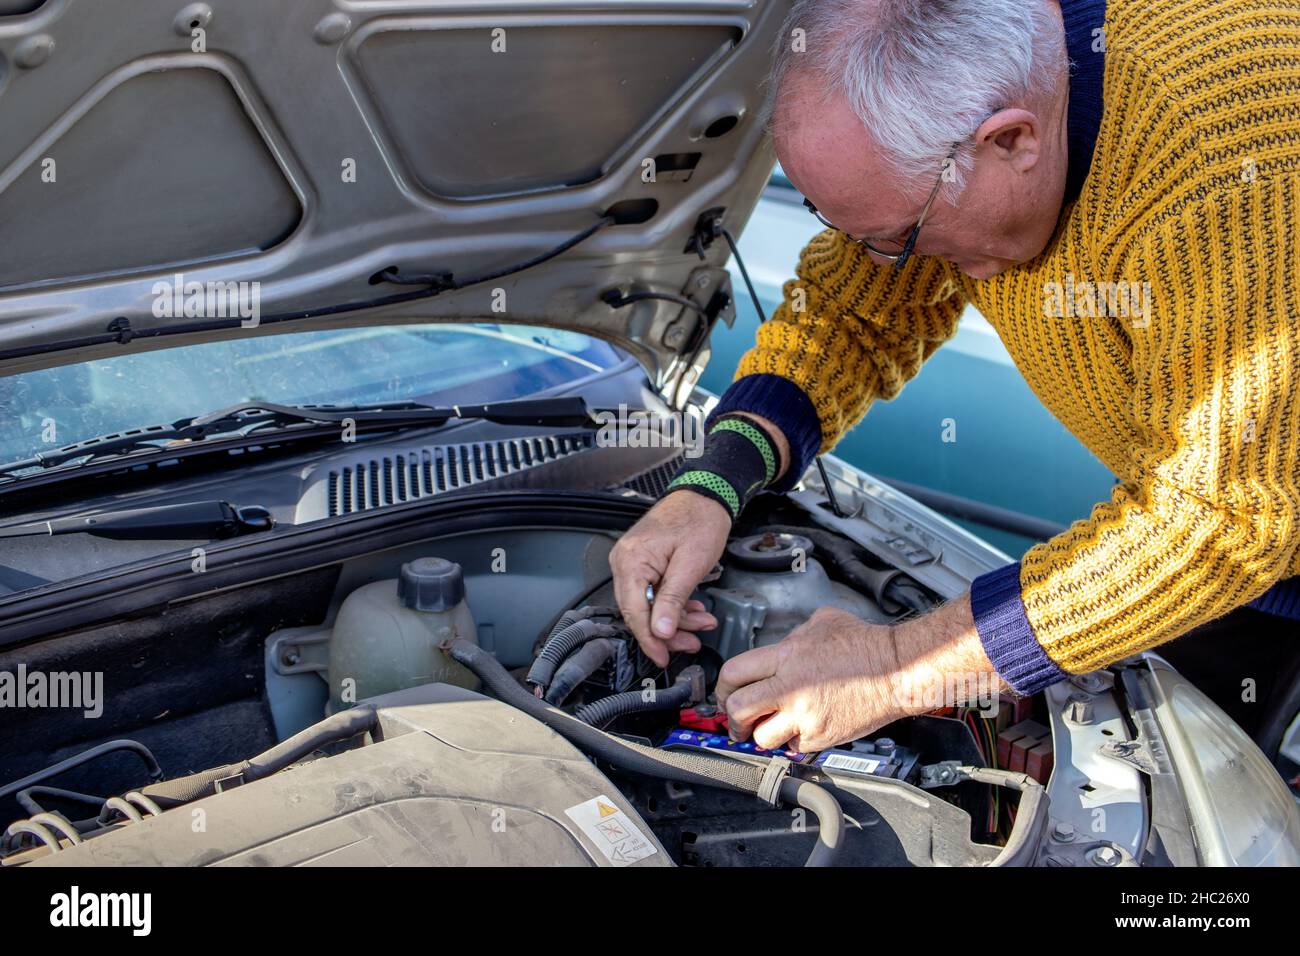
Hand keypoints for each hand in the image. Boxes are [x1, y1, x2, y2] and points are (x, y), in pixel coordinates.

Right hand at [610, 489, 729, 666]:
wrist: (705, 495)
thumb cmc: (700, 520)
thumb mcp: (691, 566)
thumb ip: (673, 601)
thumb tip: (660, 632)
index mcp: (631, 561)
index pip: (634, 613)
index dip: (649, 640)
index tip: (662, 658)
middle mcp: (625, 562)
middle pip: (639, 611)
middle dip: (668, 631)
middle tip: (691, 643)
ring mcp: (632, 562)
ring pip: (649, 605)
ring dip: (676, 619)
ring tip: (702, 623)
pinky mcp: (643, 563)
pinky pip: (653, 592)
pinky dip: (674, 605)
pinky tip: (694, 610)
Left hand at [715, 607, 915, 751]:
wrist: (898, 669)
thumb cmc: (865, 644)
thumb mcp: (820, 622)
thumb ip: (792, 636)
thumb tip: (779, 648)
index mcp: (786, 655)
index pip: (733, 673)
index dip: (721, 687)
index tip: (724, 694)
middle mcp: (791, 687)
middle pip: (738, 709)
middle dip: (731, 719)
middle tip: (735, 722)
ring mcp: (806, 715)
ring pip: (762, 737)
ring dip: (760, 735)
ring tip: (767, 729)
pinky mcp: (822, 736)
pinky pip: (793, 747)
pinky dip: (792, 742)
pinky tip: (799, 730)